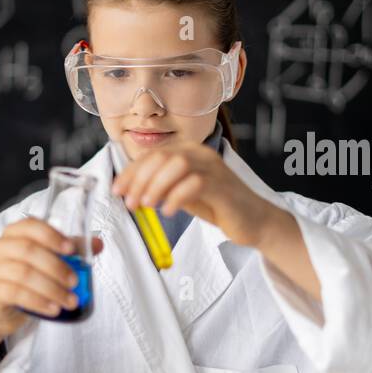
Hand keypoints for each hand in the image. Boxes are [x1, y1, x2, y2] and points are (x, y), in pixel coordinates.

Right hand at [0, 218, 102, 355]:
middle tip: (75, 282)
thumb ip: (72, 249)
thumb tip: (97, 243)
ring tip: (70, 301)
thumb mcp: (50, 259)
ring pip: (23, 274)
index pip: (31, 226)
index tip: (70, 250)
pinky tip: (54, 309)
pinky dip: (38, 301)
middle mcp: (1, 247)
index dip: (52, 236)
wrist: (4, 305)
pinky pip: (16, 294)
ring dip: (51, 289)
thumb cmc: (29, 275)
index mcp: (16, 232)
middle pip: (28, 251)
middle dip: (56, 267)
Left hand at [110, 142, 285, 247]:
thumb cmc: (218, 205)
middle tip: (131, 203)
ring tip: (148, 206)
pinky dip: (176, 197)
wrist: (253, 220)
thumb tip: (131, 189)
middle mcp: (201, 154)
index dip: (131, 172)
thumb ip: (162, 186)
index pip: (152, 155)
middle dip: (139, 180)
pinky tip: (168, 211)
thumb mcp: (183, 192)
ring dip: (155, 186)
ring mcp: (214, 168)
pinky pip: (195, 184)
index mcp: (189, 151)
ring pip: (176, 165)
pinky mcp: (222, 186)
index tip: (118, 191)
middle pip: (161, 157)